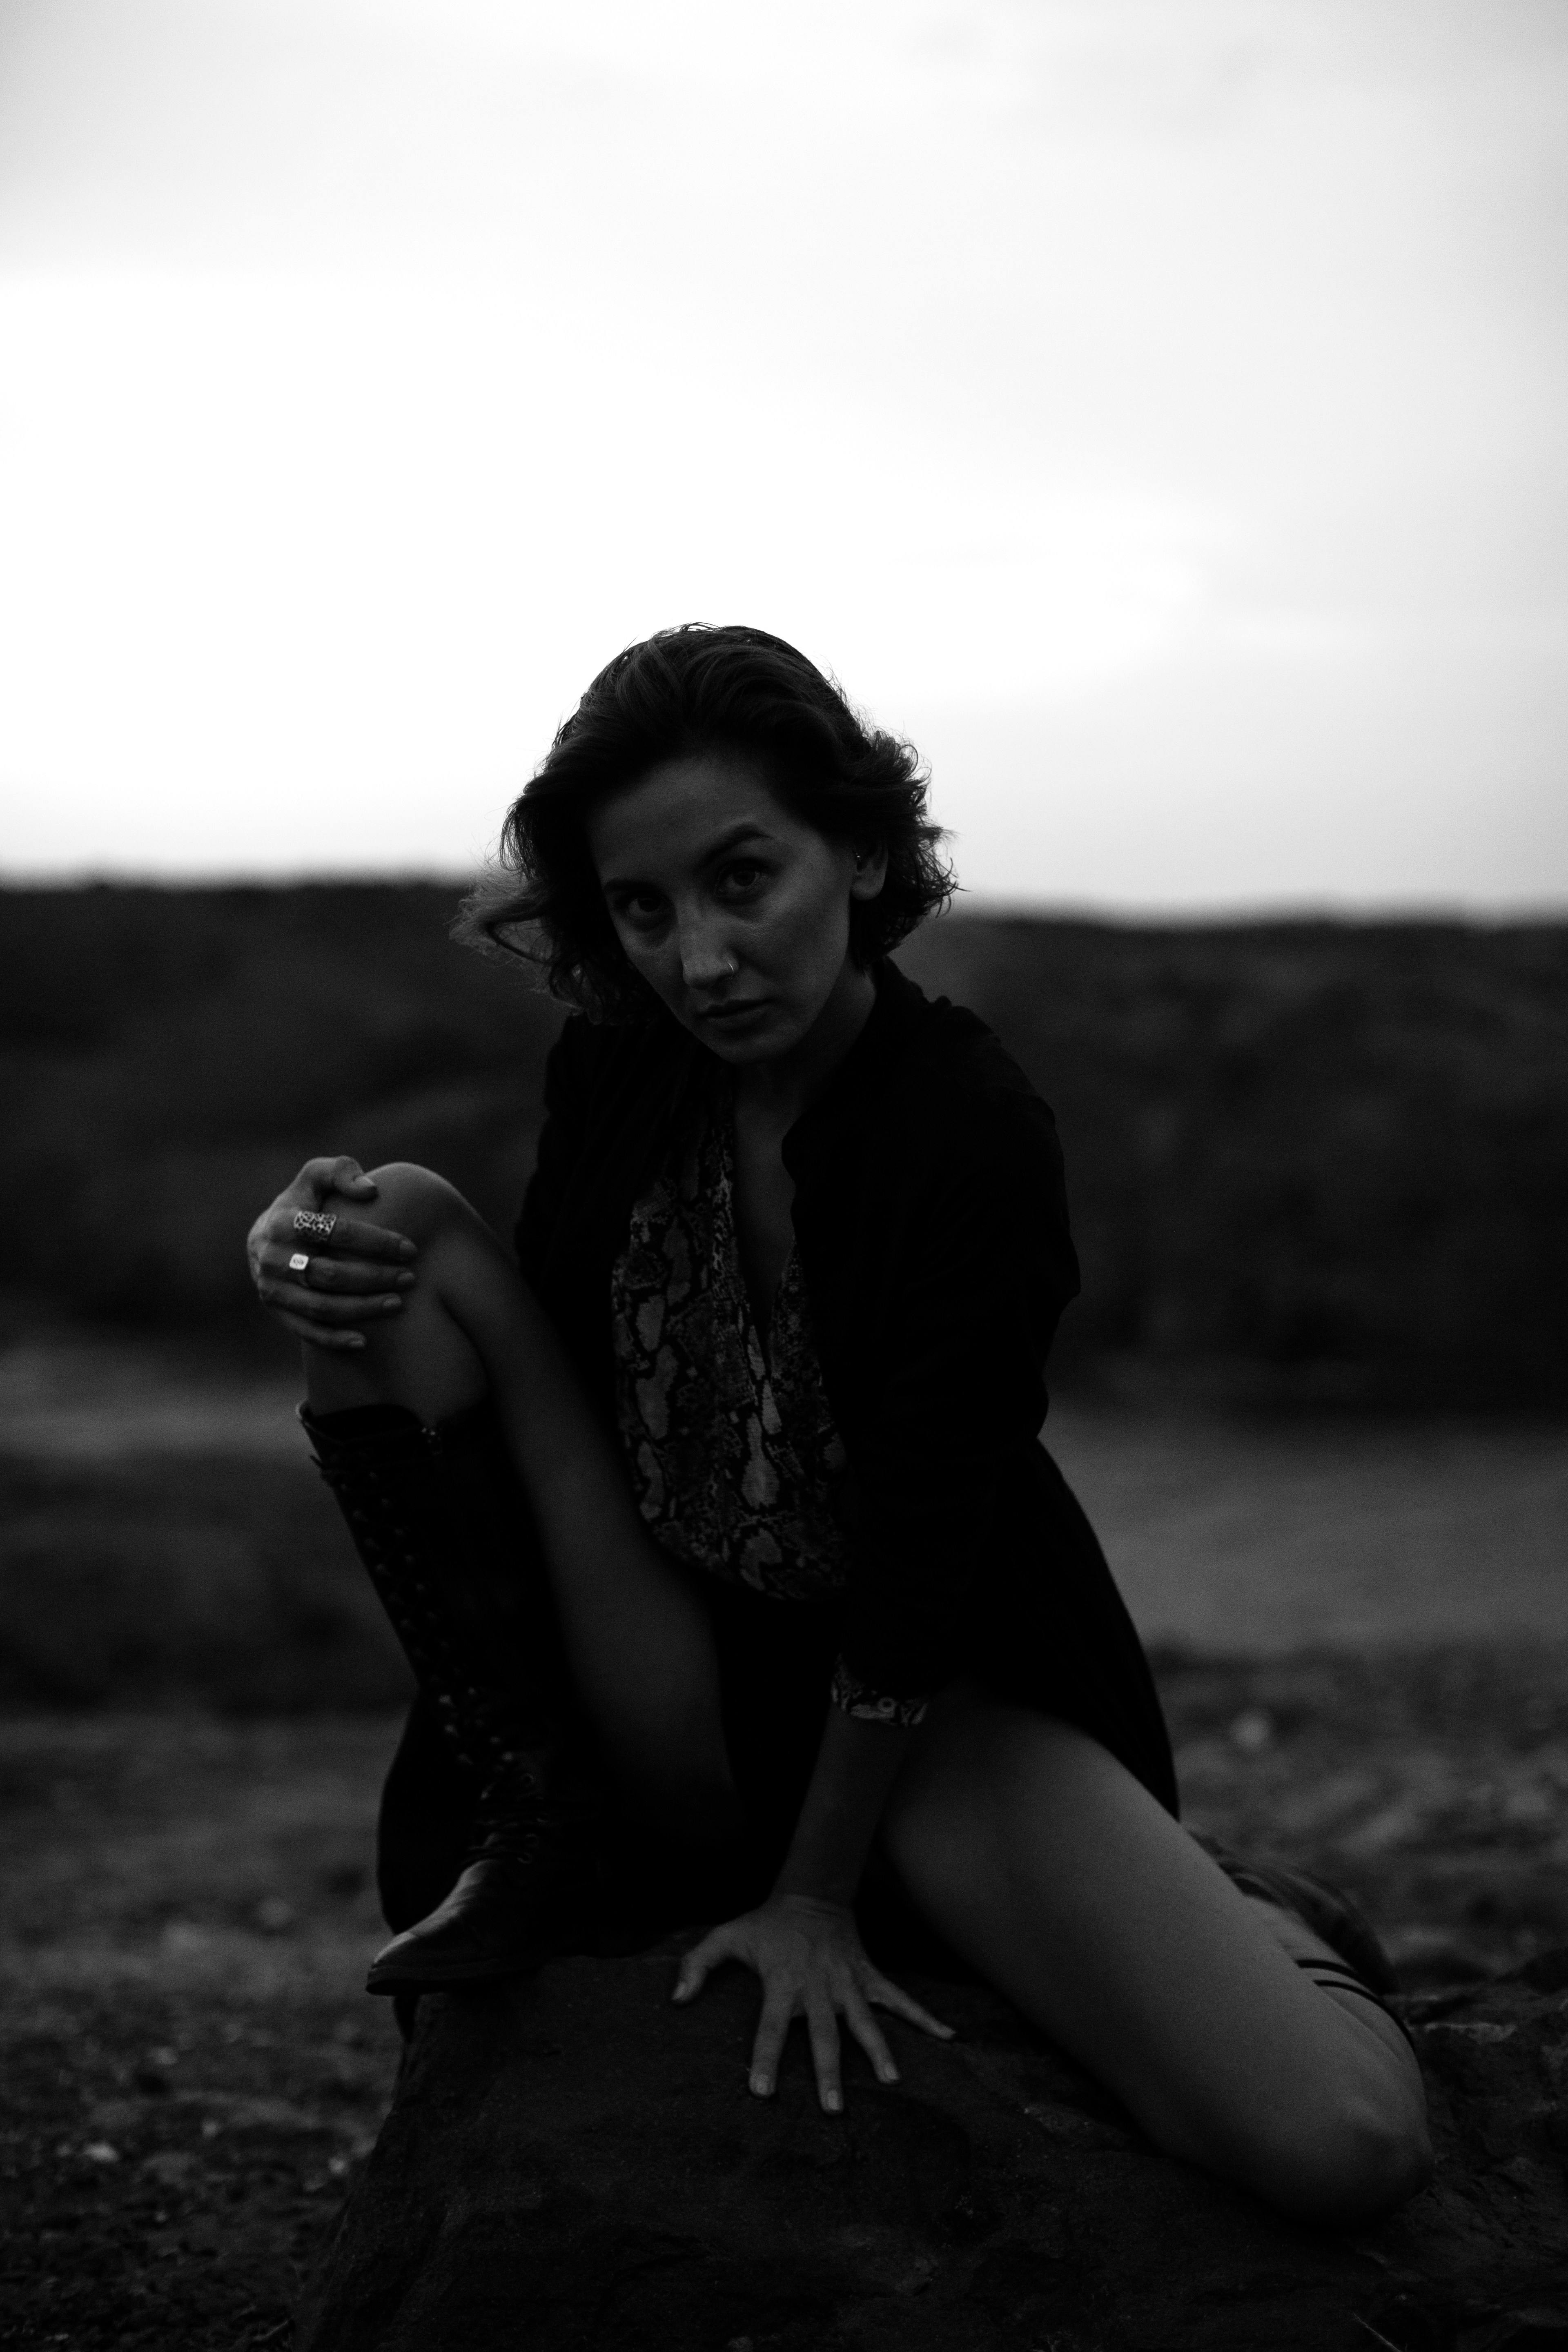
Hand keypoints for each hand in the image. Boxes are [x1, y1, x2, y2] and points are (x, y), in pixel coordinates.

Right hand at [246, 1156, 416, 1350]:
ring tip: (398, 1303)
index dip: (378, 1241)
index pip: (338, 1232)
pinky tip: (364, 1341)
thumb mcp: (315, 1176)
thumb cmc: (303, 1203)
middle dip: (376, 1277)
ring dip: (363, 1308)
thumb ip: (342, 1171)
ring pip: (322, 1306)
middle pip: (331, 1274)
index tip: (411, 1248)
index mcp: (285, 1221)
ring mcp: (272, 1287)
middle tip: (410, 1278)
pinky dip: (334, 1339)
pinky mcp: (275, 1309)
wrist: (264, 1238)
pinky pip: (306, 1330)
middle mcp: (274, 1257)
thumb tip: (371, 1191)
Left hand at [672, 1892, 953, 2113]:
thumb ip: (698, 1965)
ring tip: (892, 2081)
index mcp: (783, 1982)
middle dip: (828, 2072)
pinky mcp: (869, 1976)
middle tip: (832, 2109)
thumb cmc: (766, 1923)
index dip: (766, 2057)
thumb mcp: (726, 1935)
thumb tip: (676, 1999)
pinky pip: (900, 1998)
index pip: (771, 2027)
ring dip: (877, 2051)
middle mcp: (818, 1988)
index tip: (763, 2091)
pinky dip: (924, 2016)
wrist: (812, 1891)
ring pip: (865, 2022)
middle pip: (823, 2035)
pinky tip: (947, 2036)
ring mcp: (848, 1983)